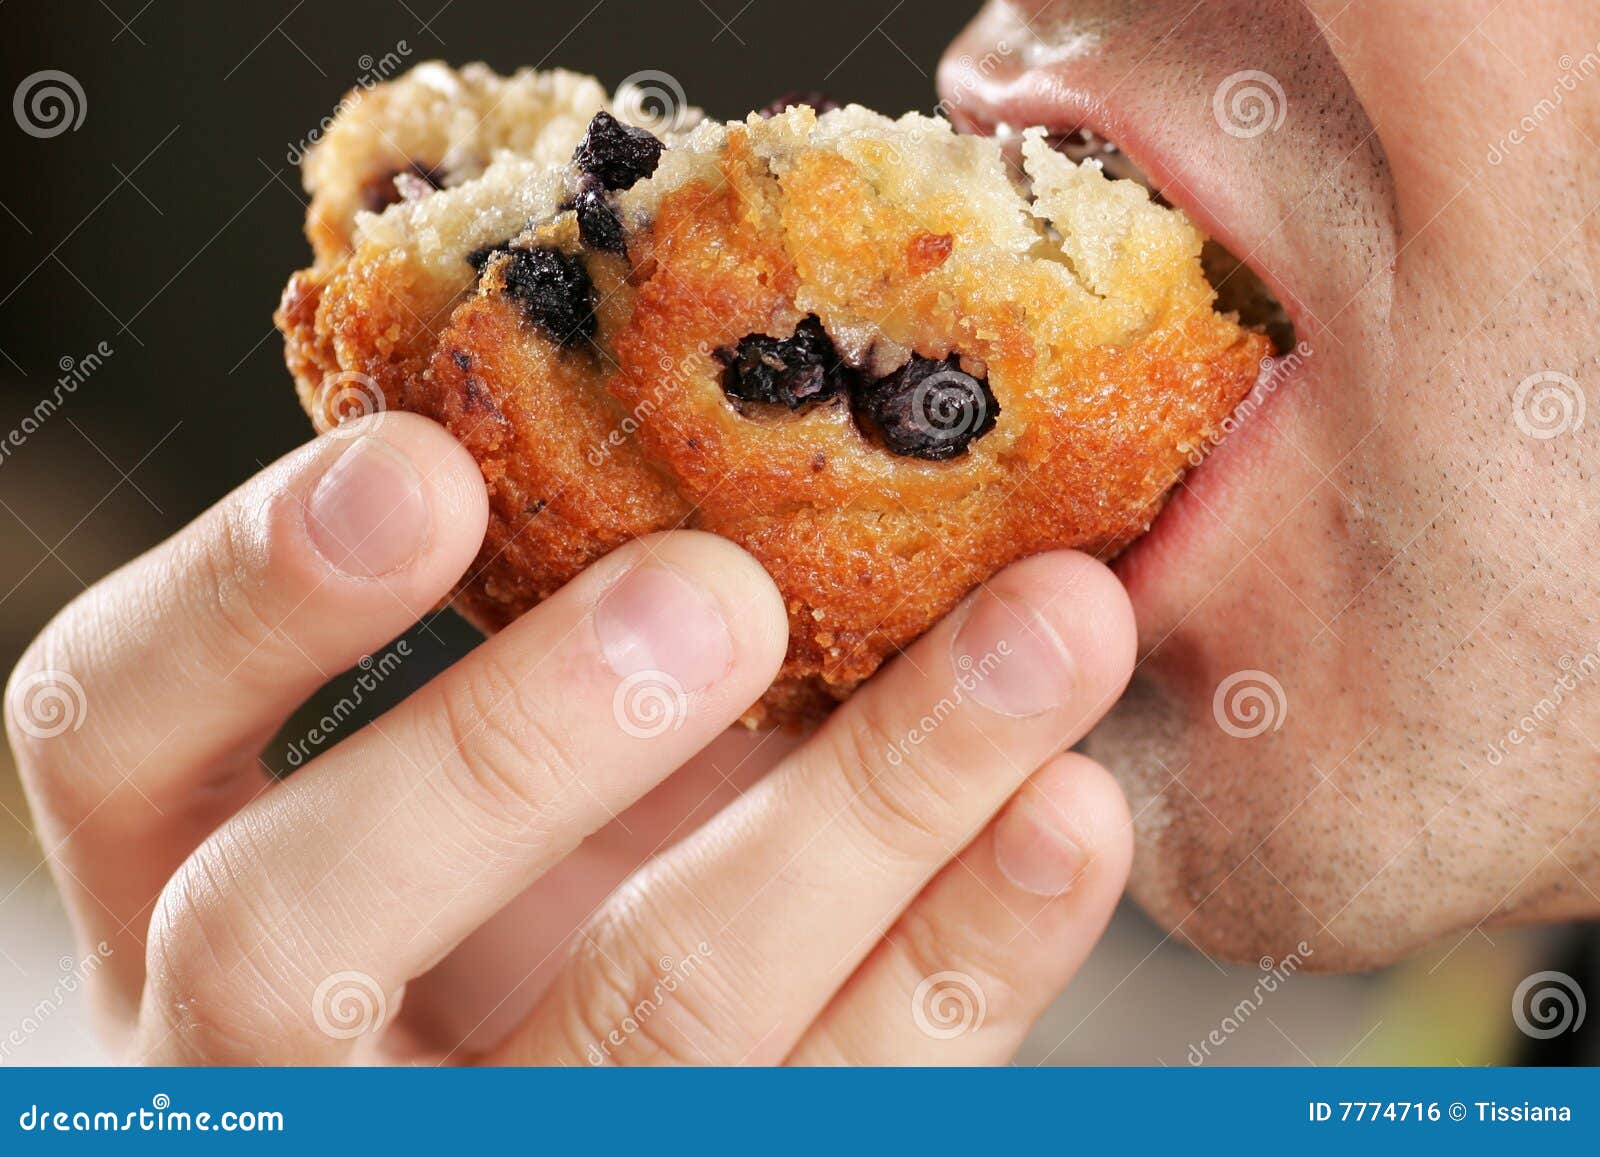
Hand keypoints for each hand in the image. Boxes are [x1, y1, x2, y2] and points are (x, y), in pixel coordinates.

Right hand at [5, 414, 1135, 1064]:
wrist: (538, 1087)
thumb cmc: (502, 895)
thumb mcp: (466, 766)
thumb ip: (533, 643)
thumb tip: (741, 445)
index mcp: (178, 874)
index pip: (113, 728)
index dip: (247, 600)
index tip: (421, 469)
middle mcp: (267, 1047)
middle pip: (303, 926)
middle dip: (515, 748)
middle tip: (717, 594)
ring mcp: (458, 1138)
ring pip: (630, 1033)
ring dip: (858, 823)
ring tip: (1037, 646)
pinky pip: (831, 1108)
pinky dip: (966, 955)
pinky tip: (1068, 816)